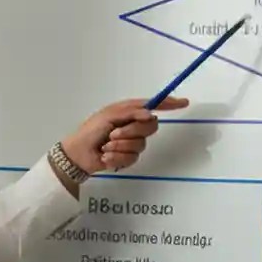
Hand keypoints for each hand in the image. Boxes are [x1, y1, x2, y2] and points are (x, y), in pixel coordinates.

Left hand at [61, 96, 188, 173]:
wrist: (77, 154)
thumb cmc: (90, 130)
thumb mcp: (109, 116)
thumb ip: (131, 113)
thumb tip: (151, 114)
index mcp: (129, 112)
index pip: (153, 106)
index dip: (169, 104)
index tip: (183, 103)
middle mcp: (133, 126)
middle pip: (151, 127)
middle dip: (132, 131)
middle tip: (114, 133)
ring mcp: (132, 143)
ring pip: (141, 144)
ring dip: (121, 146)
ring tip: (106, 146)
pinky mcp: (128, 158)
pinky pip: (132, 158)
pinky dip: (117, 157)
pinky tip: (106, 157)